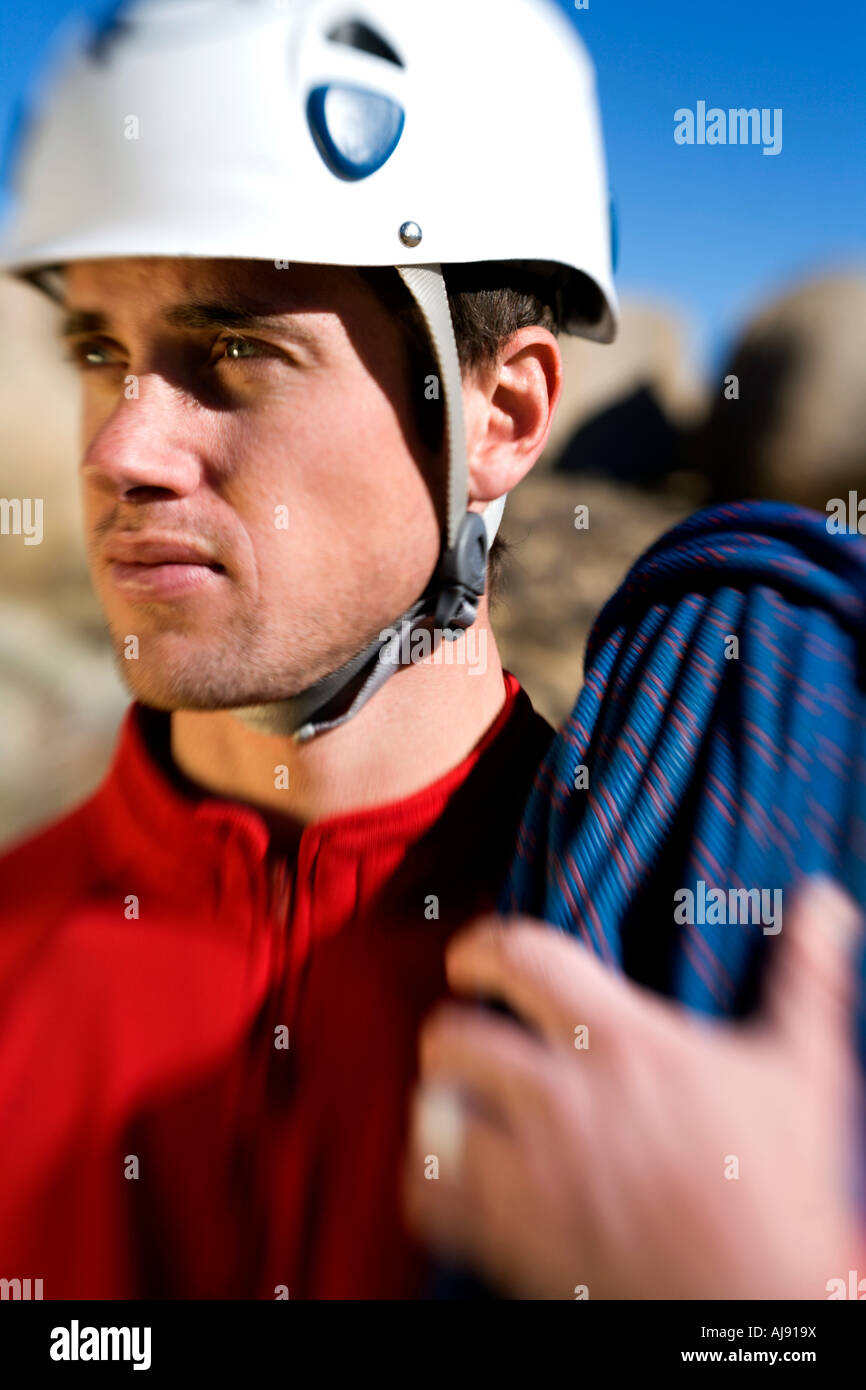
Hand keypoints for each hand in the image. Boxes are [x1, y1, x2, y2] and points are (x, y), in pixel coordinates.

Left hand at [402, 876, 864, 1298]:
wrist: (767, 1303)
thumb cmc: (786, 1186)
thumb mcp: (802, 1068)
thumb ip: (806, 976)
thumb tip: (826, 905)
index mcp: (624, 1043)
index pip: (521, 958)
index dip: (482, 944)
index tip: (472, 956)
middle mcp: (566, 1097)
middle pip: (455, 1036)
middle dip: (450, 1031)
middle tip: (461, 1037)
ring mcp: (535, 1169)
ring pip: (435, 1115)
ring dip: (439, 1106)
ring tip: (454, 1104)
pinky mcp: (521, 1236)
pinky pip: (433, 1199)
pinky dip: (429, 1181)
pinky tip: (449, 1173)